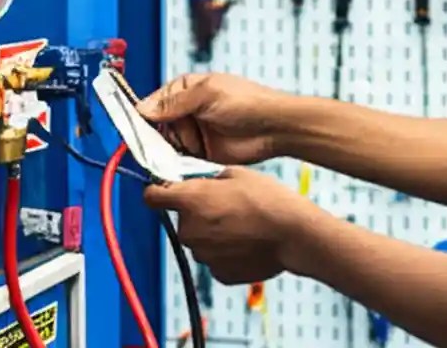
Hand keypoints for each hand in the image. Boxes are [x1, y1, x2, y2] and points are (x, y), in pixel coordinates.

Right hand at [136, 73, 293, 164]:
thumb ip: (174, 103)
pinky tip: (180, 166)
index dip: (143, 116)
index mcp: (186, 90)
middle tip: (152, 145)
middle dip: (154, 138)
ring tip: (171, 155)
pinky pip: (181, 161)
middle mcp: (187, 112)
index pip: (153, 103)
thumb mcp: (207, 95)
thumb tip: (144, 108)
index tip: (133, 127)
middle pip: (156, 128)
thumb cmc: (248, 102)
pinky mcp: (202, 154)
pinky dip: (178, 165)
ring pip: (167, 147)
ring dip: (167, 153)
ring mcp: (194, 134)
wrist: (274, 128)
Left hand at [145, 167, 320, 283]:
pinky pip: (214, 259)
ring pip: (199, 240)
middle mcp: (189, 230)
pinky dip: (225, 252)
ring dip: (212, 233)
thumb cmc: (269, 200)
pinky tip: (246, 243)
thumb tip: (202, 184)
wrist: (294, 235)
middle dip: (197, 212)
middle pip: (181, 219)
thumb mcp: (236, 173)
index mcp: (190, 200)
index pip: (151, 196)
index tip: (164, 190)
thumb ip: (209, 178)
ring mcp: (203, 255)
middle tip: (225, 206)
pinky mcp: (219, 273)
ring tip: (241, 225)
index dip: (158, 191)